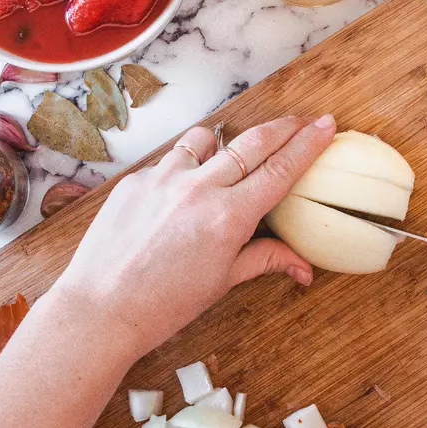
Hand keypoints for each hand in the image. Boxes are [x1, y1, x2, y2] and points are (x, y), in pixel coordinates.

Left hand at [52, 115, 336, 356]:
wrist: (101, 308)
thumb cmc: (164, 303)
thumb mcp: (223, 281)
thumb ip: (265, 259)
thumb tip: (303, 267)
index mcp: (228, 217)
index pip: (280, 170)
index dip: (308, 144)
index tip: (325, 126)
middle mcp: (199, 189)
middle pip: (253, 142)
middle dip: (283, 126)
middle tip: (301, 119)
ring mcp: (164, 178)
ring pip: (207, 138)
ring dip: (225, 142)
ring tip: (227, 158)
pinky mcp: (136, 179)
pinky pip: (170, 159)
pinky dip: (184, 167)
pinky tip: (179, 193)